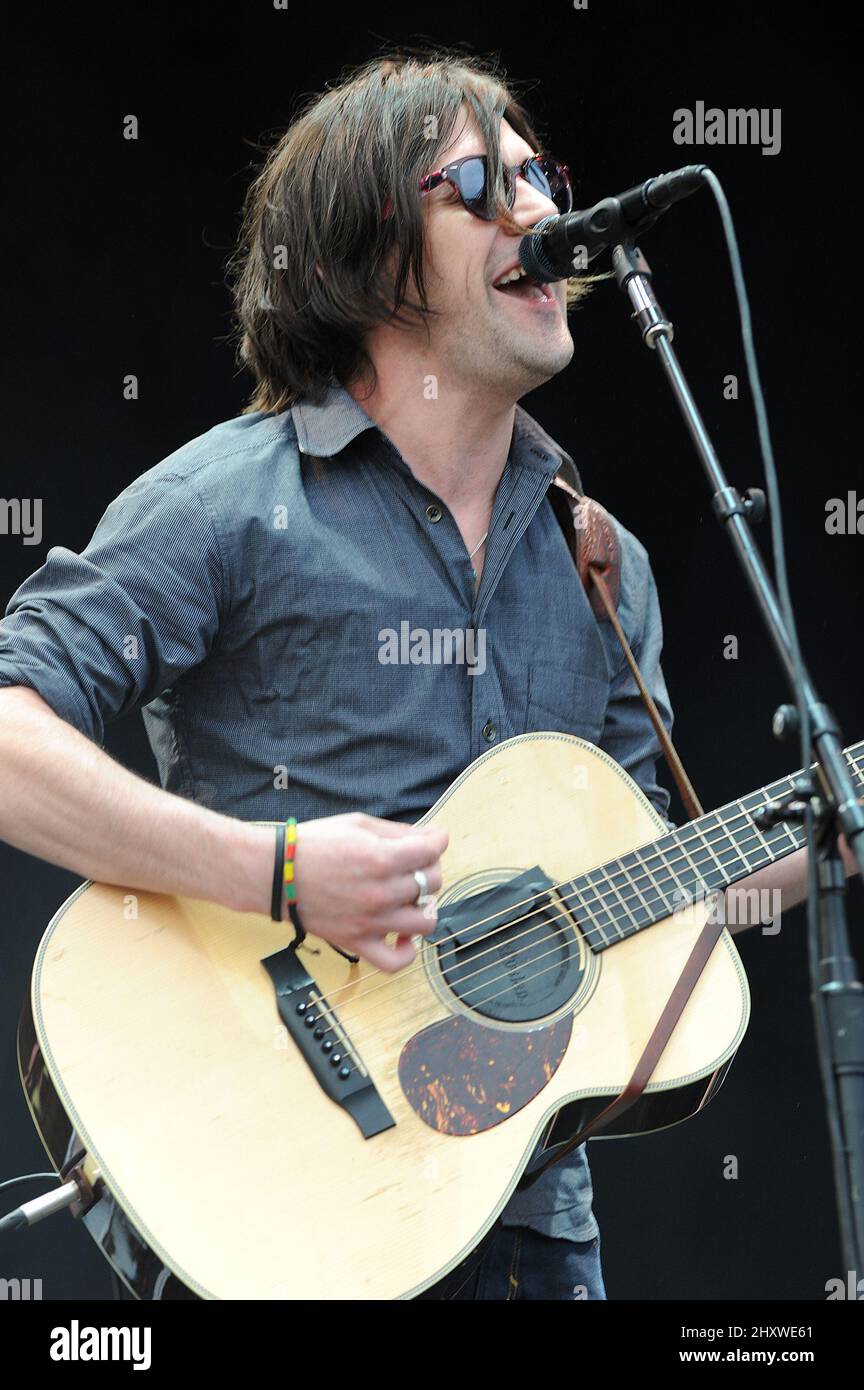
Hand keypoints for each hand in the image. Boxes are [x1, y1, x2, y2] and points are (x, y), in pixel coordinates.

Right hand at [287, 812, 447, 971]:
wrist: (273, 873)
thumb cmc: (311, 845)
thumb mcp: (357, 824)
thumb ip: (396, 832)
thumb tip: (428, 837)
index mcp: (382, 858)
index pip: (432, 851)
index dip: (437, 841)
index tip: (433, 840)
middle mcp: (381, 892)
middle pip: (432, 882)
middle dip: (429, 867)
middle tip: (414, 864)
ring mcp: (371, 921)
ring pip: (425, 922)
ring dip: (425, 906)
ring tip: (411, 898)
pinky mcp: (357, 942)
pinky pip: (395, 962)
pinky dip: (407, 951)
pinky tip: (402, 934)